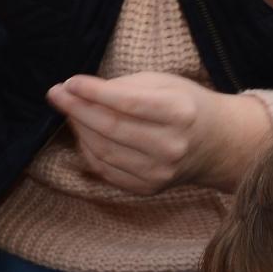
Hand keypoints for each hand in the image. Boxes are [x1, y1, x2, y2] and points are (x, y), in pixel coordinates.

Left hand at [48, 72, 272, 197]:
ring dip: (79, 129)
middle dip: (77, 109)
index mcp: (179, 113)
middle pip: (110, 128)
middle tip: (56, 94)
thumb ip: (124, 86)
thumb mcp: (164, 83)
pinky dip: (88, 150)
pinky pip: (106, 169)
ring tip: (70, 111)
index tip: (69, 82)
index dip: (93, 93)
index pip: (127, 103)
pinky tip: (84, 133)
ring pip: (103, 151)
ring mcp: (159, 172)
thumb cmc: (185, 105)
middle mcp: (171, 147)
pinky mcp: (147, 188)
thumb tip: (78, 91)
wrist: (216, 144)